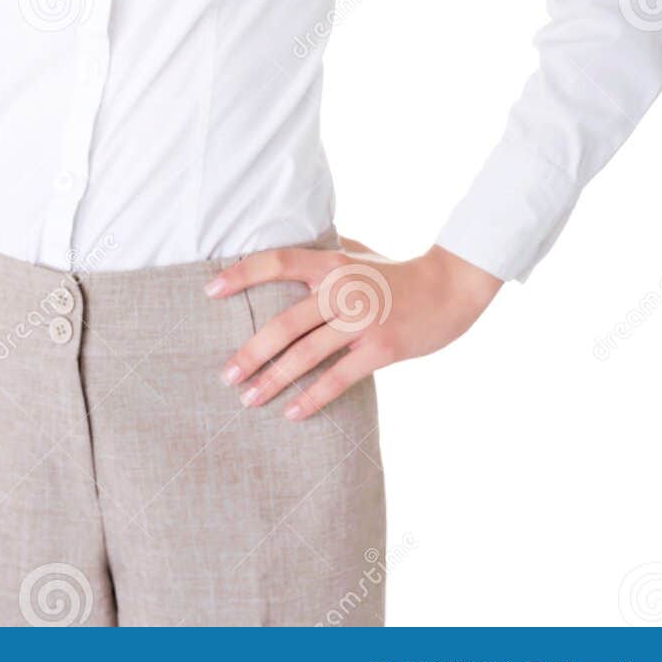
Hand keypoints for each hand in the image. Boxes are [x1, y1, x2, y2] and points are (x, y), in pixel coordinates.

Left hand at [205, 237, 502, 419]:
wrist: (451, 287)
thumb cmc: (399, 272)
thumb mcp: (361, 254)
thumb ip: (328, 252)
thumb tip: (293, 248)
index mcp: (333, 263)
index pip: (278, 262)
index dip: (242, 275)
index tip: (210, 292)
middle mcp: (343, 290)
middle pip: (285, 322)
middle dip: (251, 351)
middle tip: (225, 374)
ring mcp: (363, 320)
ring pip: (306, 354)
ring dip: (273, 379)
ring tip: (247, 400)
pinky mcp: (381, 348)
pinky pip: (339, 377)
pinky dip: (313, 397)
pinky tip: (291, 413)